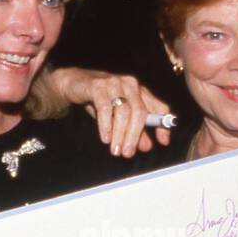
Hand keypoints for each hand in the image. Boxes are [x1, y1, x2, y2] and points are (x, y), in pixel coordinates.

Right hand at [49, 68, 172, 157]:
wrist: (74, 84)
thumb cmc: (100, 101)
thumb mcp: (118, 116)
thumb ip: (134, 129)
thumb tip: (146, 146)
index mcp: (140, 91)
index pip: (159, 107)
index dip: (162, 126)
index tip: (163, 143)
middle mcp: (130, 85)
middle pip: (140, 112)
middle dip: (135, 136)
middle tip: (128, 153)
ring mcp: (114, 83)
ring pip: (123, 111)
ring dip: (120, 134)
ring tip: (115, 150)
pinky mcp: (98, 85)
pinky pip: (105, 107)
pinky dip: (106, 125)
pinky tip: (105, 138)